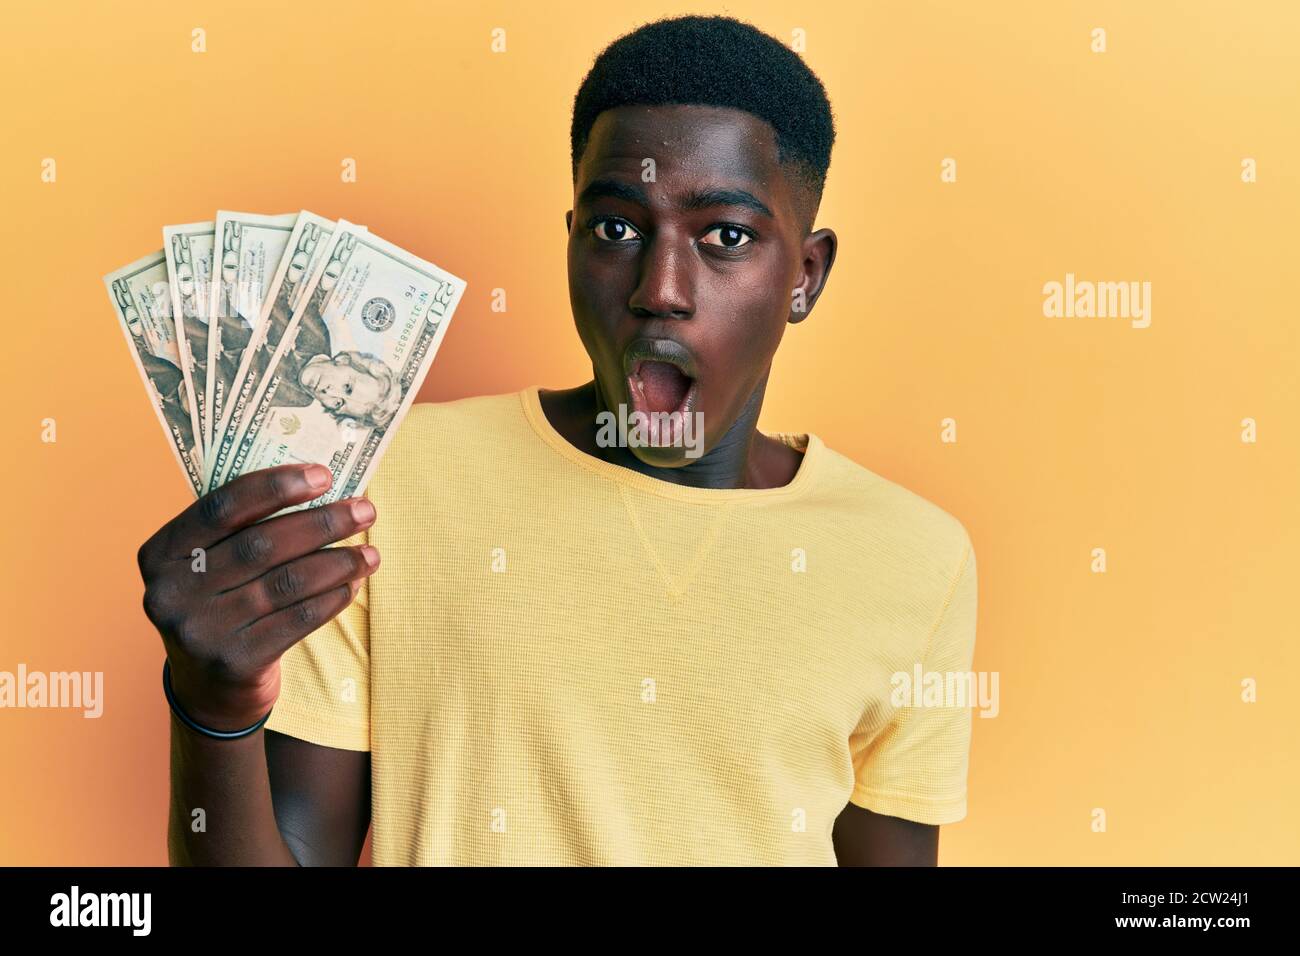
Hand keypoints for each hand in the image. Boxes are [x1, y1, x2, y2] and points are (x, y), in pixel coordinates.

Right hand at [136, 463, 379, 731]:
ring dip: (338, 563)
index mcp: (162, 553)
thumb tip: (318, 487)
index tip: (323, 475)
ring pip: (285, 583)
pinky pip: (297, 620)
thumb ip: (244, 529)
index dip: (275, 488)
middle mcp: (173, 592)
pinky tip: (353, 584)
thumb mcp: (211, 566)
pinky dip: (332, 598)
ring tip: (370, 553)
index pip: (221, 507)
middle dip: (321, 523)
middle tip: (365, 510)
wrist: (207, 688)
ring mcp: (201, 631)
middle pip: (260, 545)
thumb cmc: (221, 604)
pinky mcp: (234, 662)